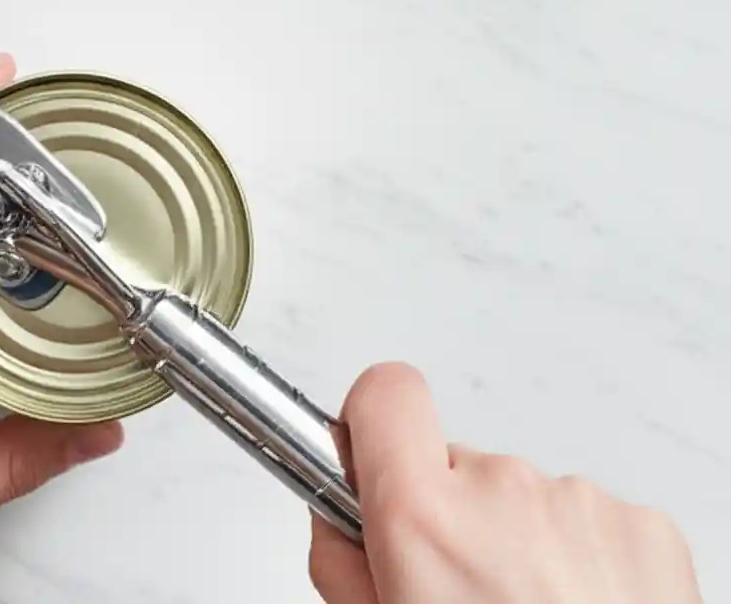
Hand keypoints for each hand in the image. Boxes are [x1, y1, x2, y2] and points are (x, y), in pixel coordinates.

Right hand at [309, 362, 700, 602]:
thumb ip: (342, 562)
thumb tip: (336, 517)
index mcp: (424, 519)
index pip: (383, 394)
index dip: (370, 424)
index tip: (370, 464)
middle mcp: (503, 491)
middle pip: (454, 464)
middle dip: (449, 516)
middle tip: (457, 593)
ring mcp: (579, 503)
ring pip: (520, 496)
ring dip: (515, 543)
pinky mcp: (642, 525)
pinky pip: (583, 519)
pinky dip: (574, 560)